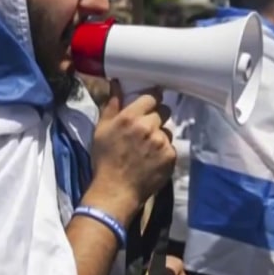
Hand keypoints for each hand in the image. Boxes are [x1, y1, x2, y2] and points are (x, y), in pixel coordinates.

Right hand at [88, 81, 175, 220]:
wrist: (115, 191)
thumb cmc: (105, 160)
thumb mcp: (101, 130)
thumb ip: (112, 105)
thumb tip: (116, 83)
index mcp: (130, 117)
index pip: (152, 97)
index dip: (151, 101)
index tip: (149, 105)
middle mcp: (148, 126)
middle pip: (163, 111)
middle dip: (156, 117)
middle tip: (146, 129)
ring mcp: (161, 142)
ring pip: (167, 130)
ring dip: (160, 135)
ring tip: (147, 148)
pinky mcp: (170, 156)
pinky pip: (171, 147)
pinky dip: (164, 151)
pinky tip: (152, 159)